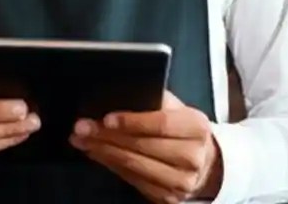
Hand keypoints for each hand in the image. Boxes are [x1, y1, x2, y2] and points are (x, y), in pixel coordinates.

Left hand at [70, 91, 221, 202]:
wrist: (205, 163)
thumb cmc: (184, 130)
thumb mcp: (177, 108)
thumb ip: (154, 100)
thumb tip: (117, 94)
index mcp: (196, 128)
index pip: (161, 124)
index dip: (131, 121)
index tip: (106, 118)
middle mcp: (192, 157)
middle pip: (142, 146)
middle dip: (107, 136)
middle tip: (82, 127)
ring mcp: (180, 182)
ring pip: (133, 166)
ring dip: (102, 152)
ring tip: (82, 140)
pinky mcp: (166, 198)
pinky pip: (131, 180)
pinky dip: (110, 165)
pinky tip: (96, 153)